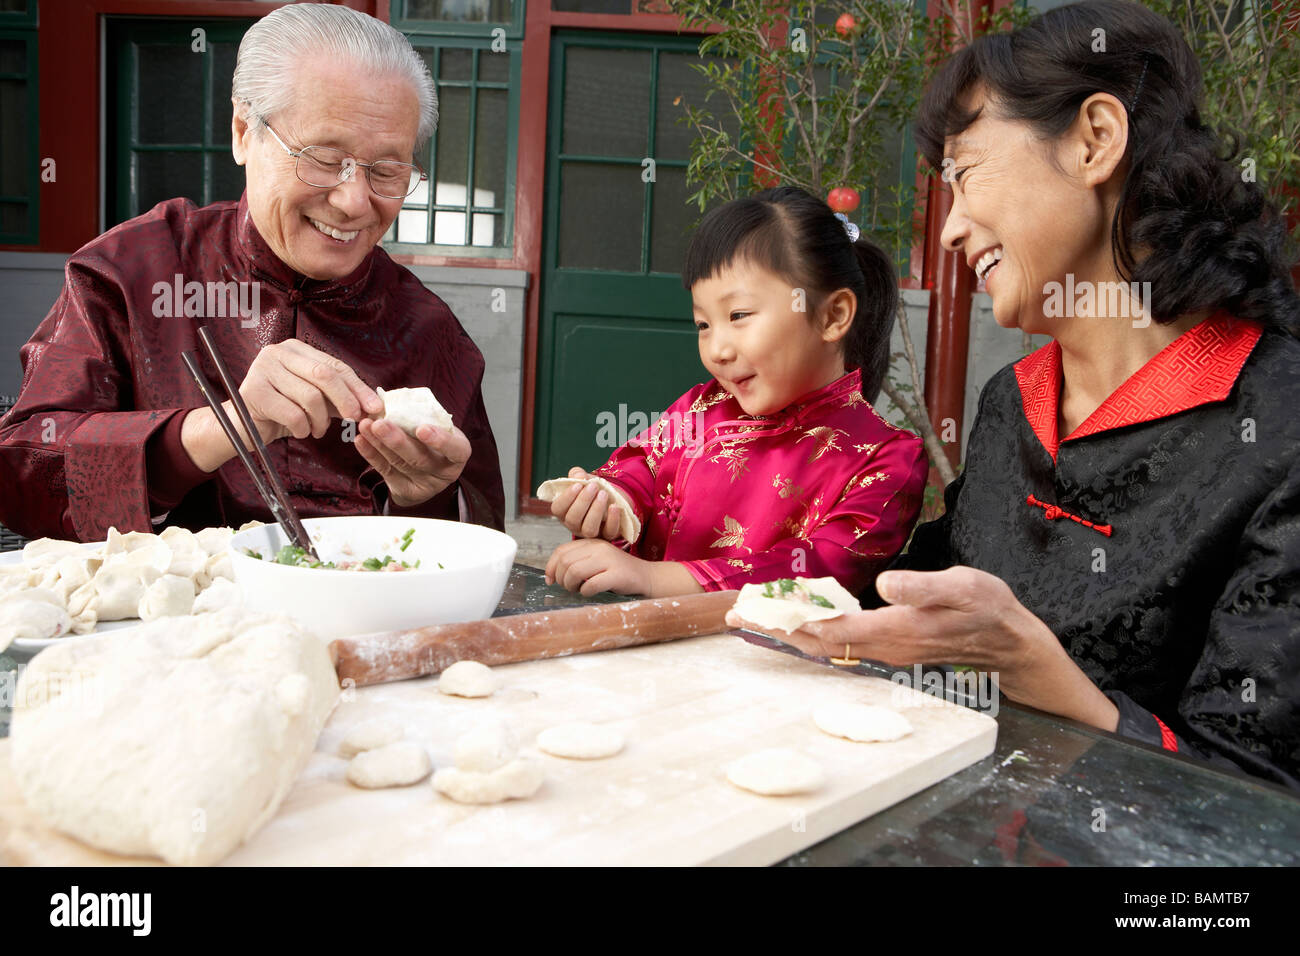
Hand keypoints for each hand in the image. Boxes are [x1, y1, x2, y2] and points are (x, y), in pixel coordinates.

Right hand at [234, 339, 380, 442]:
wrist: (244, 428)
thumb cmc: (283, 412)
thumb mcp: (316, 401)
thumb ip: (340, 398)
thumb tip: (375, 405)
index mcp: (296, 349)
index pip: (335, 365)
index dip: (358, 387)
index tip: (376, 406)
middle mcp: (277, 353)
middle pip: (324, 375)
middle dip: (346, 400)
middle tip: (356, 419)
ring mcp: (263, 370)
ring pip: (310, 396)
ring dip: (320, 420)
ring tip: (317, 430)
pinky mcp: (254, 392)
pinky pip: (293, 414)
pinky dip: (303, 428)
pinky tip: (300, 432)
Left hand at [354, 418, 470, 507]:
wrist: (430, 469)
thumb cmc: (436, 439)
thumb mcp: (441, 428)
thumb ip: (427, 418)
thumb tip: (398, 400)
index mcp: (458, 455)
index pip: (455, 450)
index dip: (440, 441)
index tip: (421, 428)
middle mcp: (444, 473)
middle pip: (420, 459)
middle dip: (397, 441)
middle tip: (379, 423)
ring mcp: (424, 484)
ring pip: (399, 464)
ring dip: (379, 443)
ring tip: (365, 425)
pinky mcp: (404, 489)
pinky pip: (385, 471)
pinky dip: (371, 454)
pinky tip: (361, 440)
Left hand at [545, 538, 650, 595]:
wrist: (646, 576)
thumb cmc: (617, 572)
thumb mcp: (596, 560)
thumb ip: (576, 562)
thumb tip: (550, 577)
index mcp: (591, 543)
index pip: (561, 551)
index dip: (550, 567)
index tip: (550, 580)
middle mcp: (599, 548)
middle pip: (565, 562)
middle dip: (561, 579)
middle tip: (568, 587)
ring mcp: (608, 560)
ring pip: (575, 572)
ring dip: (571, 586)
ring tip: (577, 590)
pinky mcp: (617, 575)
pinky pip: (591, 584)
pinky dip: (585, 592)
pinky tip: (590, 592)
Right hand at [549, 467, 622, 539]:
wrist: (611, 497)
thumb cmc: (592, 489)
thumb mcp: (583, 479)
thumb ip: (577, 474)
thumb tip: (579, 476)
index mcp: (564, 511)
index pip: (558, 509)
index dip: (567, 497)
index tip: (578, 485)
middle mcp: (574, 525)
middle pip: (573, 519)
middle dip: (583, 501)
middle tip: (593, 486)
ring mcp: (589, 532)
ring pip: (589, 529)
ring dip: (596, 511)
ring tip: (603, 494)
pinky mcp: (607, 535)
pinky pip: (608, 532)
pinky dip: (612, 520)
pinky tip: (614, 506)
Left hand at [727, 566, 1119, 729]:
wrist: (1010, 643)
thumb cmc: (988, 608)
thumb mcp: (963, 587)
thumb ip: (922, 587)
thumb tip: (884, 585)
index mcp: (895, 629)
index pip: (828, 629)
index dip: (788, 622)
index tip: (753, 615)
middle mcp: (884, 646)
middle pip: (818, 641)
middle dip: (776, 629)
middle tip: (733, 618)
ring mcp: (886, 651)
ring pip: (827, 645)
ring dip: (791, 633)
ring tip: (755, 620)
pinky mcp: (890, 648)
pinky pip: (842, 644)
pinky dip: (813, 634)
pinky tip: (798, 625)